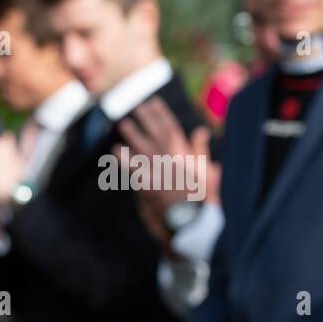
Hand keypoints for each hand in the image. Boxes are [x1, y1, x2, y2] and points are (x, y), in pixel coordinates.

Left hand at [116, 98, 220, 247]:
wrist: (195, 219)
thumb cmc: (203, 196)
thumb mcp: (207, 170)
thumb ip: (199, 149)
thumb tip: (199, 130)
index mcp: (185, 154)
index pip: (171, 127)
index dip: (161, 113)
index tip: (153, 102)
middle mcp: (170, 158)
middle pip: (155, 133)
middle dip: (146, 118)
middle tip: (136, 107)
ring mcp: (159, 171)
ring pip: (143, 147)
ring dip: (133, 134)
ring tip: (123, 124)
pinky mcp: (148, 184)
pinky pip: (133, 168)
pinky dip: (124, 159)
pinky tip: (115, 151)